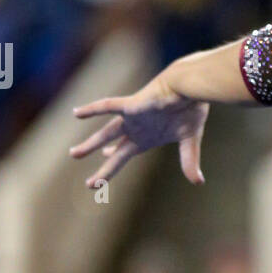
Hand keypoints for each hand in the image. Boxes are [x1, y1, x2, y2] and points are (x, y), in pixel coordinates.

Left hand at [70, 73, 208, 188]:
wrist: (190, 87)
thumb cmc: (190, 108)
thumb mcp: (190, 139)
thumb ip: (189, 160)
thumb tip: (198, 182)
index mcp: (146, 138)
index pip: (124, 154)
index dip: (113, 164)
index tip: (101, 172)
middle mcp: (135, 130)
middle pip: (114, 151)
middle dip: (102, 168)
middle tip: (90, 185)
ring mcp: (132, 119)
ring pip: (106, 134)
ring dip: (90, 145)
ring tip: (73, 155)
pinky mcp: (131, 106)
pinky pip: (108, 106)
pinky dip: (93, 109)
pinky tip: (76, 113)